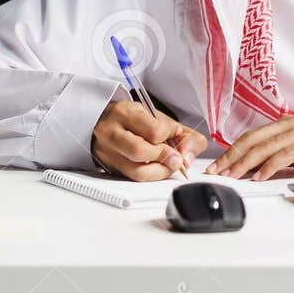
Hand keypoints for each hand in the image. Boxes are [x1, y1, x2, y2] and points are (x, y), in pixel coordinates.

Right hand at [91, 99, 206, 181]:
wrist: (105, 121)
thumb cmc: (134, 120)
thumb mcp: (158, 117)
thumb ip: (182, 134)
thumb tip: (187, 157)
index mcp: (125, 113)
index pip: (153, 131)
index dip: (170, 135)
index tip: (175, 133)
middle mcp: (111, 132)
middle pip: (139, 152)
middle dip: (164, 157)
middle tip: (176, 157)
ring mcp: (106, 152)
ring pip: (136, 172)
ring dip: (160, 171)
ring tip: (168, 164)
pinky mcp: (108, 168)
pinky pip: (133, 179)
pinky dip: (150, 176)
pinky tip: (156, 168)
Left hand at [208, 115, 293, 180]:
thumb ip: (293, 156)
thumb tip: (271, 170)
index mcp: (293, 124)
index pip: (255, 135)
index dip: (233, 149)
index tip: (219, 164)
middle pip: (253, 139)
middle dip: (230, 156)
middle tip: (214, 171)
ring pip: (265, 146)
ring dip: (243, 162)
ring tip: (230, 175)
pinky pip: (285, 154)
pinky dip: (268, 166)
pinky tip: (258, 176)